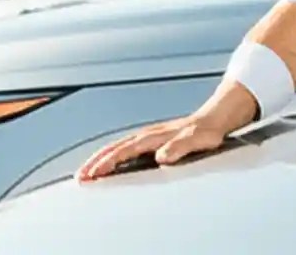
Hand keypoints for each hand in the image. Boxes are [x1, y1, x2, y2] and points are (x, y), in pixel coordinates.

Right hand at [75, 115, 226, 181]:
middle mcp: (148, 134)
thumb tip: (162, 157)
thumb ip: (180, 147)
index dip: (108, 162)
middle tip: (79, 176)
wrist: (215, 117)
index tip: (94, 173)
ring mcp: (149, 136)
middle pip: (115, 148)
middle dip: (95, 161)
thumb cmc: (207, 131)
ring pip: (118, 146)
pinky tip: (109, 164)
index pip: (125, 150)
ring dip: (100, 158)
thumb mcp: (197, 140)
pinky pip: (125, 148)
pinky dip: (112, 156)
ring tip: (86, 172)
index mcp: (155, 136)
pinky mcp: (152, 140)